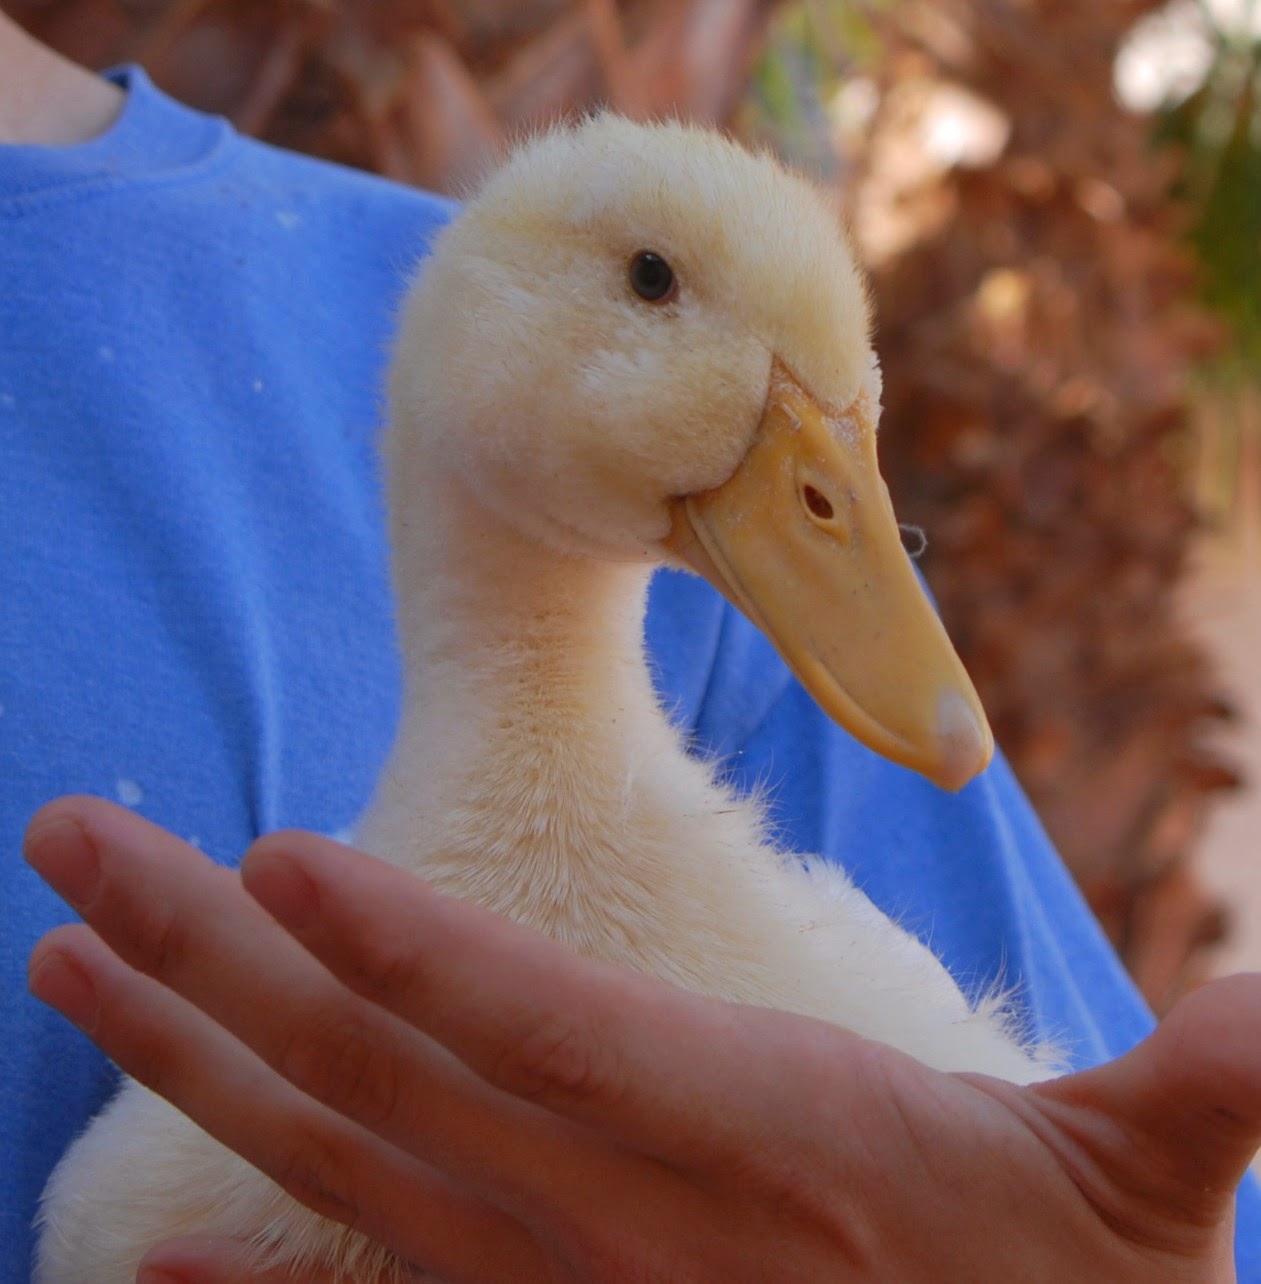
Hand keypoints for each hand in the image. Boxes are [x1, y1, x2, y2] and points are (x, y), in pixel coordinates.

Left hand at [25, 796, 1260, 1282]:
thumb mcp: (1144, 1195)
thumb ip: (1201, 1094)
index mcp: (755, 1146)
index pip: (552, 1030)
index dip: (417, 949)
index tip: (275, 864)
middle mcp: (618, 1217)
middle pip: (383, 1068)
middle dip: (211, 949)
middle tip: (66, 842)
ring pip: (334, 1156)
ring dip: (188, 1050)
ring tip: (58, 953)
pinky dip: (240, 1265)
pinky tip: (138, 1246)